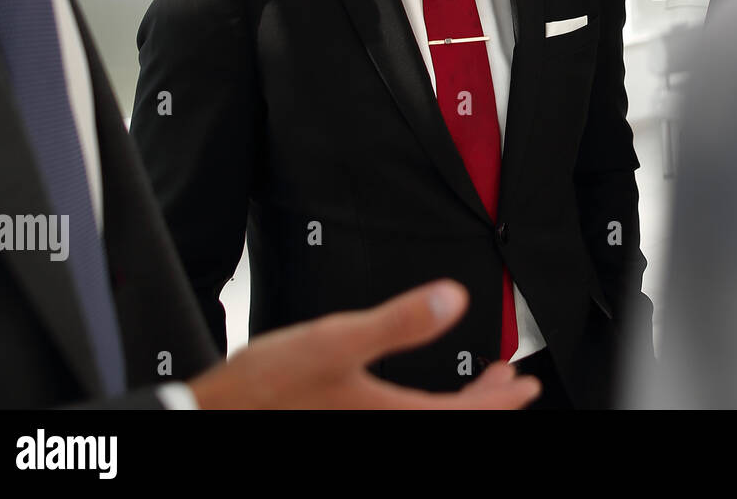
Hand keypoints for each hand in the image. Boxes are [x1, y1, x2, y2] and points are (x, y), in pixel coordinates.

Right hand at [188, 279, 539, 408]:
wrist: (210, 422)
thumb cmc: (266, 392)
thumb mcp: (337, 342)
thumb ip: (401, 320)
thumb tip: (454, 299)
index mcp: (395, 421)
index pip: (467, 417)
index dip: (502, 399)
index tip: (526, 382)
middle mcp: (383, 436)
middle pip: (452, 426)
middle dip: (486, 405)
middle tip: (511, 384)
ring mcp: (363, 436)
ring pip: (426, 427)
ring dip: (456, 410)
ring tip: (475, 388)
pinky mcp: (339, 430)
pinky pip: (399, 427)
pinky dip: (422, 414)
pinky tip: (410, 397)